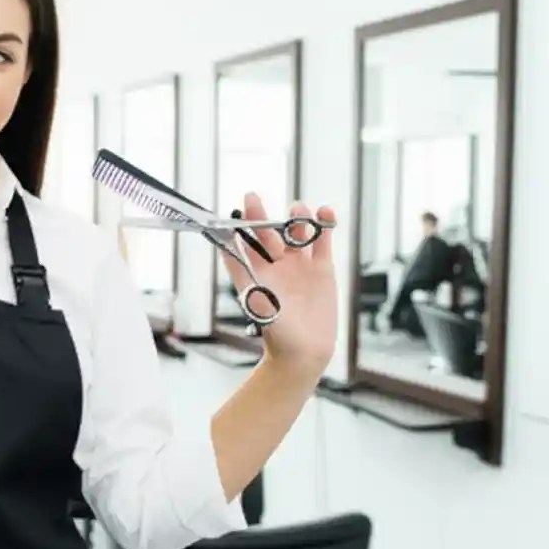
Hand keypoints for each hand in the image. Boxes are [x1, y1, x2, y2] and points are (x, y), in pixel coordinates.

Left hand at [219, 192, 337, 376]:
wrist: (303, 352)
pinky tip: (325, 212)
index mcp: (256, 271)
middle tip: (254, 196)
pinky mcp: (322, 269)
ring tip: (298, 210)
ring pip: (298, 233)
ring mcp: (300, 265)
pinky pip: (322, 242)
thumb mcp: (255, 301)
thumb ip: (242, 274)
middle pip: (270, 232)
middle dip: (262, 214)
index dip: (244, 221)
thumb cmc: (275, 333)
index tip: (240, 203)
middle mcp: (276, 264)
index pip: (247, 240)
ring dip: (297, 218)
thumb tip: (224, 249)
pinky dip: (324, 226)